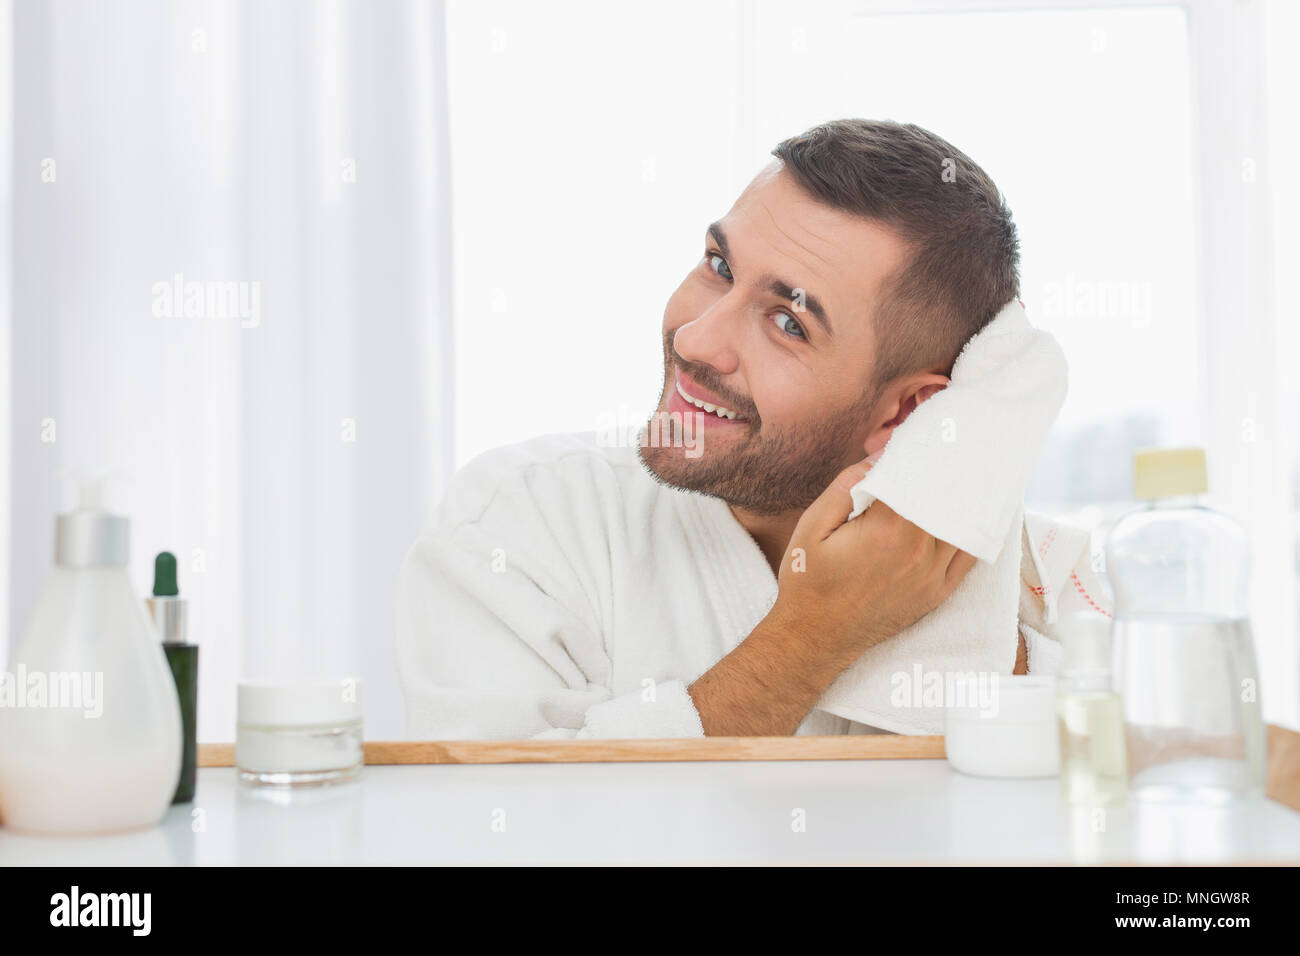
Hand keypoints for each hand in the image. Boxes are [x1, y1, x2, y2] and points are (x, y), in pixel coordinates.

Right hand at [768, 457, 977, 661]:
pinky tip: (981, 511)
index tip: (937, 430)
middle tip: (963, 441)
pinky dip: (976, 531)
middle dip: (952, 469)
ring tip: (975, 468)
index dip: (928, 452)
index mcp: (888, 529)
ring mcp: (933, 575)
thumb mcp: (813, 524)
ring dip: (970, 496)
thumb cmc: (808, 579)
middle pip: (947, 497)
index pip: (920, 477)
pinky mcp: (938, 593)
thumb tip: (882, 457)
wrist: (815, 638)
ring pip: (965, 524)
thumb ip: (848, 486)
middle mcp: (919, 551)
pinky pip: (970, 556)